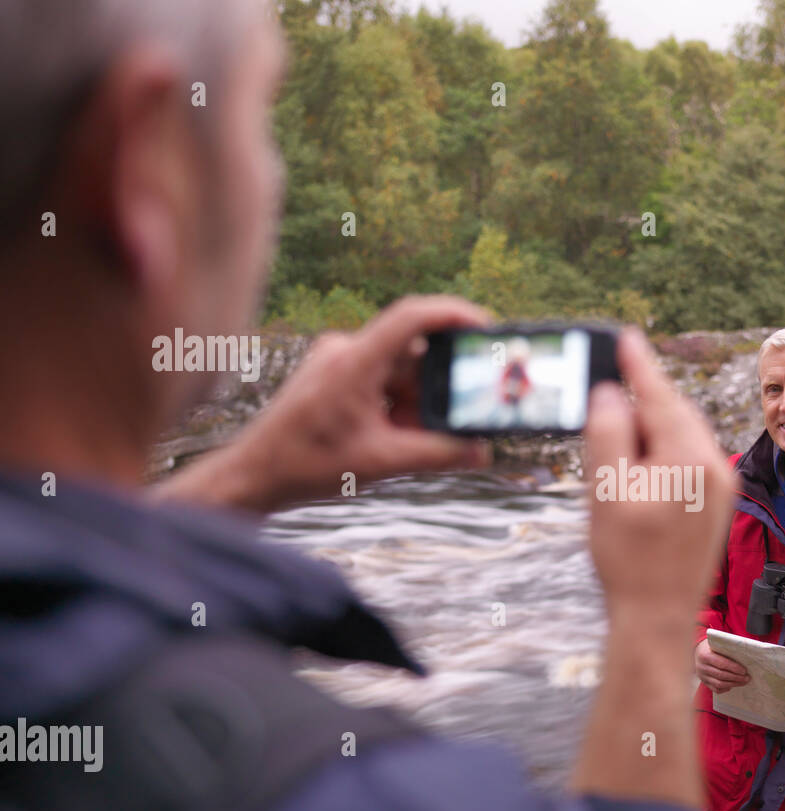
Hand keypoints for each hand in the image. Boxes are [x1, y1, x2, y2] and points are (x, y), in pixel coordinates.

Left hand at [155, 295, 493, 512]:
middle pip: (411, 354)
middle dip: (437, 386)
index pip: (412, 317)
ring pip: (397, 372)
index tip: (485, 328)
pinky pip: (379, 382)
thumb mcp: (381, 462)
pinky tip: (394, 439)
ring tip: (414, 440)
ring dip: (415, 403)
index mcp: (354, 361)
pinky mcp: (332, 377)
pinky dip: (396, 407)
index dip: (454, 315)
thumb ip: (436, 455)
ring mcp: (336, 362)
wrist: (253, 475)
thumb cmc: (305, 464)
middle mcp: (345, 351)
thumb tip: (480, 452)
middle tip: (457, 416)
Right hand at [584, 329, 736, 625]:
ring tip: (616, 428)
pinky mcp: (718, 507)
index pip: (659, 395)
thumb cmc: (630, 561)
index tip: (625, 337)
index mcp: (690, 458)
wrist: (659, 619)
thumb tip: (610, 393)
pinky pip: (690, 460)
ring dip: (650, 428)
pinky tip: (641, 462)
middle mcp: (715, 467)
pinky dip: (663, 452)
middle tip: (610, 378)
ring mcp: (721, 488)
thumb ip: (608, 434)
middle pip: (673, 414)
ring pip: (681, 438)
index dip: (638, 365)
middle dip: (641, 398)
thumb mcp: (606, 491)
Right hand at [694, 638, 749, 693]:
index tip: (744, 671)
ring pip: (719, 684)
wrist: (697, 652)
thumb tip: (744, 657)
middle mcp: (702, 667)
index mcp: (705, 655)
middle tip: (747, 678)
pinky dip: (725, 688)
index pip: (721, 663)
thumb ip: (726, 650)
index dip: (734, 668)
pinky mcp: (704, 682)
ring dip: (733, 684)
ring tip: (743, 682)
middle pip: (721, 675)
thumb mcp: (716, 645)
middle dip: (736, 677)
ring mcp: (702, 676)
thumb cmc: (711, 647)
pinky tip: (732, 685)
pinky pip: (715, 689)